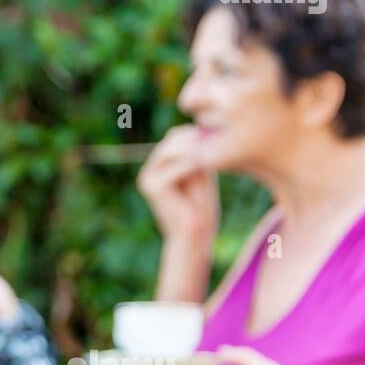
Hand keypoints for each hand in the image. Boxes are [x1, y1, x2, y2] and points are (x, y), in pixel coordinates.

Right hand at [136, 125, 219, 244]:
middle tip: (215, 140)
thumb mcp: (200, 175)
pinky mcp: (153, 187)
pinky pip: (175, 166)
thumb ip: (198, 154)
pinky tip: (207, 165)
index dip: (194, 133)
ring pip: (171, 150)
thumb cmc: (200, 209)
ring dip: (193, 149)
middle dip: (193, 138)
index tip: (217, 134)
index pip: (174, 137)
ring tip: (211, 152)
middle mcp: (149, 170)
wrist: (194, 236)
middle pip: (171, 140)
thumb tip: (203, 128)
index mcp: (158, 166)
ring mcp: (148, 178)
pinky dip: (192, 163)